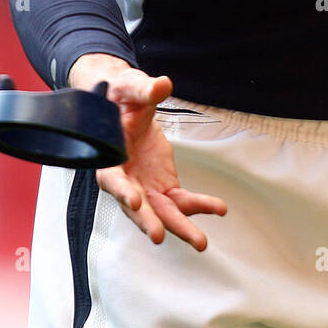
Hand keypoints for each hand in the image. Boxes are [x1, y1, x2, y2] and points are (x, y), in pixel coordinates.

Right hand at [69, 54, 227, 247]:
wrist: (127, 107)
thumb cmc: (122, 98)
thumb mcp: (130, 88)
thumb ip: (144, 89)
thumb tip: (162, 84)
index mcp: (108, 159)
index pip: (112, 179)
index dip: (122, 191)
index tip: (135, 201)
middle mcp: (125, 181)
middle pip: (137, 206)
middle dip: (148, 221)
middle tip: (158, 236)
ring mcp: (145, 188)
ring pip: (162, 212)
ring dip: (180, 226)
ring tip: (200, 242)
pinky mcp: (163, 187)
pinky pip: (181, 200)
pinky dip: (200, 205)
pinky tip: (220, 208)